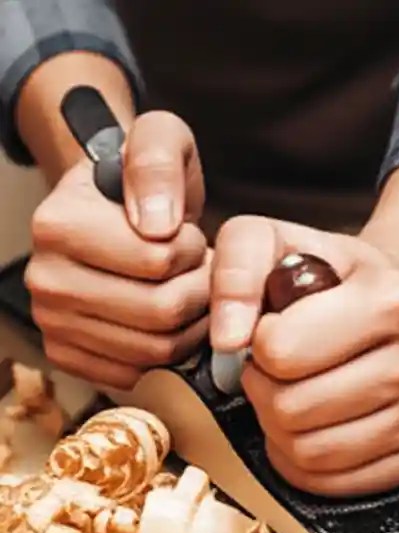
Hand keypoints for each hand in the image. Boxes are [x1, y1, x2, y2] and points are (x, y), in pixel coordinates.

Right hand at [25, 111, 208, 388]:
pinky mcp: (67, 354)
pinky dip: (165, 355)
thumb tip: (155, 226)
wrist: (115, 208)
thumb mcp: (159, 140)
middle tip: (201, 271)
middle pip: (160, 312)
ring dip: (190, 325)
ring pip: (153, 350)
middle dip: (200, 292)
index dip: (194, 252)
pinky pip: (134, 373)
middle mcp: (44, 278)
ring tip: (189, 291)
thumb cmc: (144, 178)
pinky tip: (169, 322)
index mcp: (56, 225)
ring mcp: (51, 321)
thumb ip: (157, 162)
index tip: (189, 236)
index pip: (159, 262)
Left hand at [210, 216, 398, 495]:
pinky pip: (339, 485)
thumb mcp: (279, 243)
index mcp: (396, 299)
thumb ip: (237, 268)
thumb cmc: (338, 281)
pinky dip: (309, 465)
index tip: (273, 334)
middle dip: (266, 393)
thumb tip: (229, 338)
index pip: (282, 352)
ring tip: (295, 397)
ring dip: (282, 432)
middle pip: (294, 411)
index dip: (258, 347)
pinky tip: (317, 428)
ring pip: (314, 455)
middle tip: (279, 373)